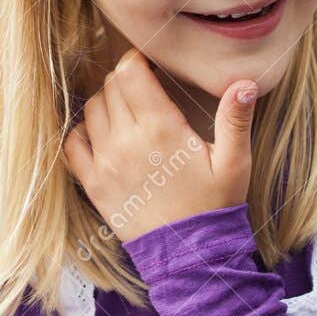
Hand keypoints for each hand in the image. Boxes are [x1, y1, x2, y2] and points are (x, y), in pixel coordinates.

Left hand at [63, 49, 256, 243]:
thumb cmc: (214, 206)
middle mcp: (126, 141)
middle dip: (126, 80)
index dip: (137, 60)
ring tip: (128, 112)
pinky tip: (102, 135)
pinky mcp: (92, 183)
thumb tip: (244, 82)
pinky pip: (72, 143)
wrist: (190, 254)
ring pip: (91, 109)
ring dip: (107, 103)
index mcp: (161, 129)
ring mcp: (104, 162)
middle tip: (144, 90)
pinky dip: (82, 132)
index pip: (130, 72)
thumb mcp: (234, 162)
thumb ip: (236, 119)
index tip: (149, 64)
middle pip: (110, 86)